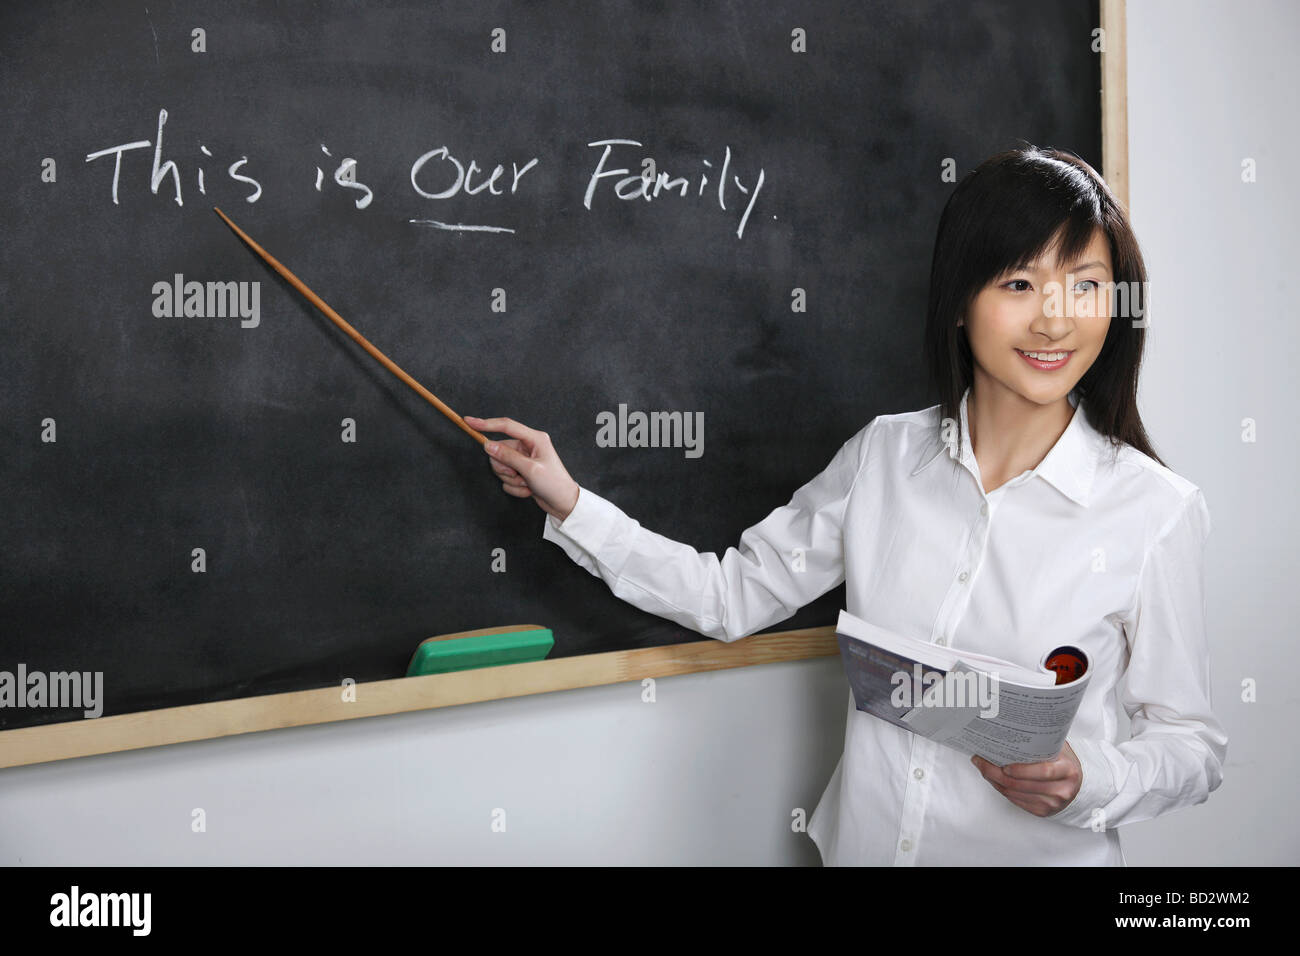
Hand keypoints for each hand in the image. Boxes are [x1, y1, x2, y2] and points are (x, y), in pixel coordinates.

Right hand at [464, 416, 580, 522]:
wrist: (563, 504)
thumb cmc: (554, 484)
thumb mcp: (530, 469)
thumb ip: (508, 456)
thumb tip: (488, 445)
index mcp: (534, 438)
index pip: (506, 426)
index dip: (486, 423)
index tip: (469, 422)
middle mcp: (528, 446)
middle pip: (499, 450)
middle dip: (505, 468)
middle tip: (518, 476)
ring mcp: (523, 460)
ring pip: (501, 466)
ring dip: (511, 479)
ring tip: (527, 484)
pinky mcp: (520, 472)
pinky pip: (506, 478)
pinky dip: (514, 487)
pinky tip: (528, 490)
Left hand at [970, 743, 1081, 816]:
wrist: (1076, 784)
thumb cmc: (1063, 762)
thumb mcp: (1058, 749)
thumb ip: (1042, 742)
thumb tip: (1010, 728)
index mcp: (1067, 770)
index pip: (1043, 771)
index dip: (1022, 770)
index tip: (1004, 764)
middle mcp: (1061, 789)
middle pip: (1021, 784)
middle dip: (995, 772)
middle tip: (980, 761)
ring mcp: (1052, 803)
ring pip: (1014, 794)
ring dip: (994, 781)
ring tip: (982, 767)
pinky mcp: (1042, 812)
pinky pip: (1015, 801)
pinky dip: (1002, 790)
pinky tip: (994, 779)